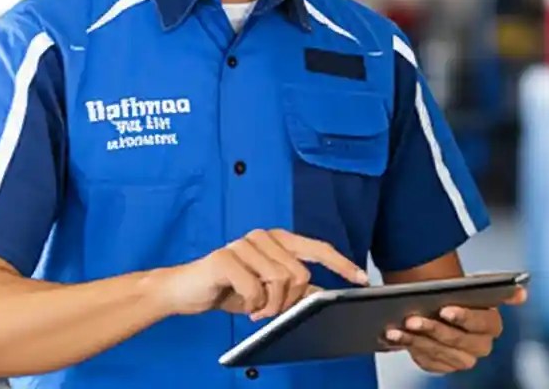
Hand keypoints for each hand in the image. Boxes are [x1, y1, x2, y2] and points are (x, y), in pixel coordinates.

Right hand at [159, 229, 368, 320]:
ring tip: (256, 309)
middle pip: (298, 273)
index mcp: (277, 240)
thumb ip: (295, 287)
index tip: (361, 278)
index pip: (317, 248)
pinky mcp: (225, 258)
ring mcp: (243, 244)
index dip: (341, 264)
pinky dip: (252, 305)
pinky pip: (254, 289)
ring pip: (279, 281)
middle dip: (288, 301)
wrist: (187, 290)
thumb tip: (324, 292)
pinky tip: (243, 305)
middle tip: (271, 311)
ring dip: (269, 306)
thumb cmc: (229, 287)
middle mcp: (263, 236)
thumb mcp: (268, 290)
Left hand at [383, 286, 526, 373]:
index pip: (484, 322)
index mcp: (492, 323)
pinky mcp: (444, 365)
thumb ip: (496, 285)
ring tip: (396, 326)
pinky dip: (407, 346)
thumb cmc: (455, 293)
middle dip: (434, 329)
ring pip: (439, 351)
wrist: (436, 305)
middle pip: (458, 340)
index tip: (445, 308)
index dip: (465, 316)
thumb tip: (522, 293)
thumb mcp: (472, 285)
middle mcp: (482, 345)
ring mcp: (462, 359)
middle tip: (412, 318)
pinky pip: (426, 359)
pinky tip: (392, 335)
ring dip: (416, 339)